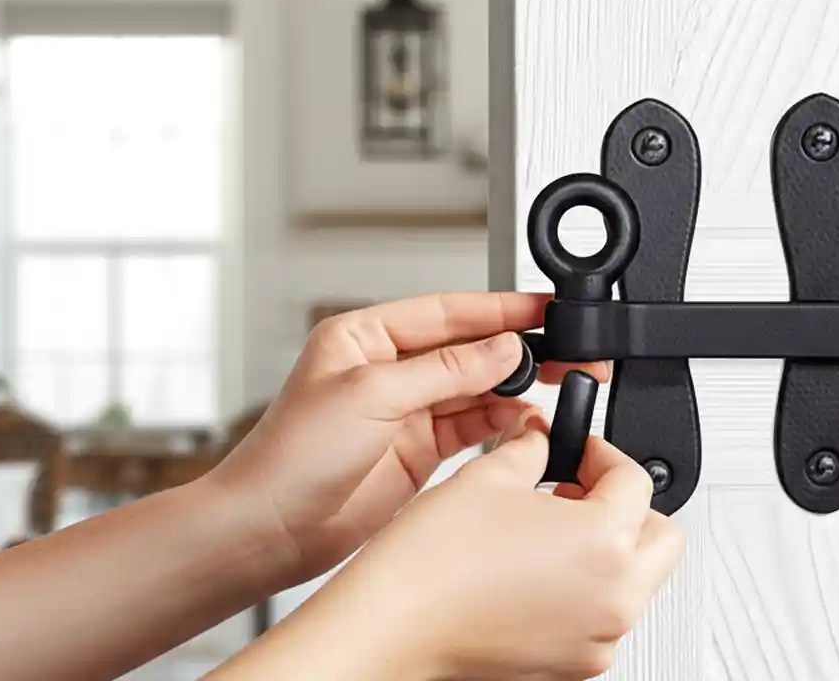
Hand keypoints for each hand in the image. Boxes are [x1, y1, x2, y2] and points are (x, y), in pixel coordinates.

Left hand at [208, 292, 608, 585]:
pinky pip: (470, 428)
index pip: (447, 311)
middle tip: (568, 348)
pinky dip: (501, 423)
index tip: (544, 309)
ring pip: (475, 389)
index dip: (498, 309)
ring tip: (560, 384)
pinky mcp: (416, 453)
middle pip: (468, 348)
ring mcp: (403, 412)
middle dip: (518, 348)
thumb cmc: (289, 456)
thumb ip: (446, 369)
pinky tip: (526, 419)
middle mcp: (386, 370)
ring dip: (515, 387)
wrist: (269, 529)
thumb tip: (503, 348)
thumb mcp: (372, 395)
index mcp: (365, 336)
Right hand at [276, 422, 685, 679]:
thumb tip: (544, 439)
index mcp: (605, 543)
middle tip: (579, 489)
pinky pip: (604, 617)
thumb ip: (534, 447)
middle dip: (627, 507)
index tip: (577, 451)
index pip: (635, 480)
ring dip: (610, 551)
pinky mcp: (574, 665)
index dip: (601, 454)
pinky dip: (586, 590)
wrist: (394, 624)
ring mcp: (597, 638)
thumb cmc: (433, 563)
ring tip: (550, 531)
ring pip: (637, 582)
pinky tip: (536, 571)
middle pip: (661, 538)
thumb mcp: (490, 475)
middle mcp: (614, 598)